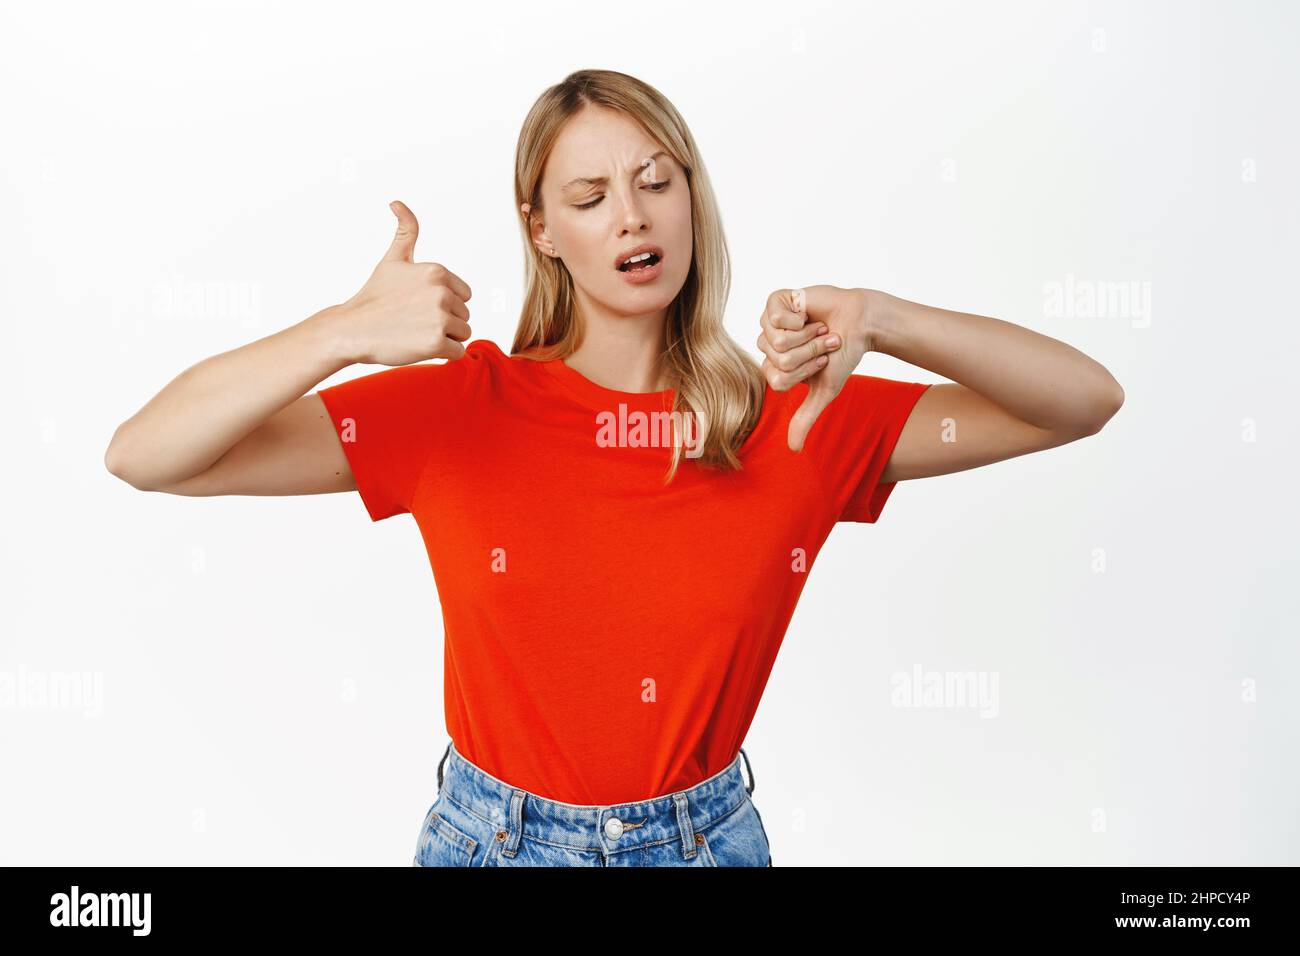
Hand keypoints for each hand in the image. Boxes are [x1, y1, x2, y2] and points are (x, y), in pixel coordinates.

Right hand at [332, 201, 473, 365]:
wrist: (351, 329)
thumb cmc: (374, 296)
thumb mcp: (392, 259)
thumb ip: (405, 230)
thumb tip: (396, 202)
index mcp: (437, 272)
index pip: (464, 295)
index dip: (444, 303)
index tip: (418, 305)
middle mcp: (442, 292)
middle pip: (464, 315)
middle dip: (444, 321)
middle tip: (413, 320)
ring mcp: (440, 317)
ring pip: (463, 333)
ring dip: (444, 338)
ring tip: (416, 332)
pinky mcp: (436, 342)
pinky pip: (457, 352)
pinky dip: (442, 354)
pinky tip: (418, 345)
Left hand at [757, 285, 875, 451]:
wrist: (860, 323)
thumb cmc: (842, 355)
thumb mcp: (824, 391)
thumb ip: (806, 418)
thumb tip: (793, 450)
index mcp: (775, 367)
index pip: (777, 380)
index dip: (805, 371)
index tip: (821, 362)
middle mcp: (768, 346)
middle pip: (778, 361)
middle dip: (809, 353)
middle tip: (823, 342)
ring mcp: (769, 323)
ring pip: (777, 342)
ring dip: (808, 337)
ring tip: (818, 328)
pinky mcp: (775, 301)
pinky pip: (774, 318)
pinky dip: (799, 318)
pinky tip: (807, 313)